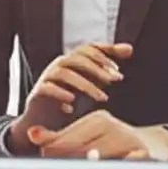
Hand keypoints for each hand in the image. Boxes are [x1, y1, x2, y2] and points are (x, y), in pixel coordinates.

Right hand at [8, 43, 131, 153]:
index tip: (119, 65)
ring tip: (102, 98)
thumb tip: (129, 48)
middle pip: (77, 57)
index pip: (88, 48)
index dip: (104, 52)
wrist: (43, 120)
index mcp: (73, 61)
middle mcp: (59, 65)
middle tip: (115, 80)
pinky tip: (72, 105)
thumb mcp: (91, 82)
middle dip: (97, 68)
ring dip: (85, 84)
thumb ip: (107, 67)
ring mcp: (47, 77)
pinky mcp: (37, 93)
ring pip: (64, 73)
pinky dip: (61, 94)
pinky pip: (47, 88)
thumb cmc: (69, 98)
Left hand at [27, 110, 167, 160]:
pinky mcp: (144, 155)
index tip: (46, 158)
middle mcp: (112, 126)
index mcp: (98, 120)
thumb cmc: (113, 142)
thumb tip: (31, 133)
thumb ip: (58, 137)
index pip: (67, 138)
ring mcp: (129, 140)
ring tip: (82, 167)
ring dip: (89, 165)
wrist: (154, 145)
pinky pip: (126, 164)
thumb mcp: (87, 135)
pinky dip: (116, 167)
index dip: (53, 151)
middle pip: (80, 149)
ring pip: (100, 157)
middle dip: (67, 161)